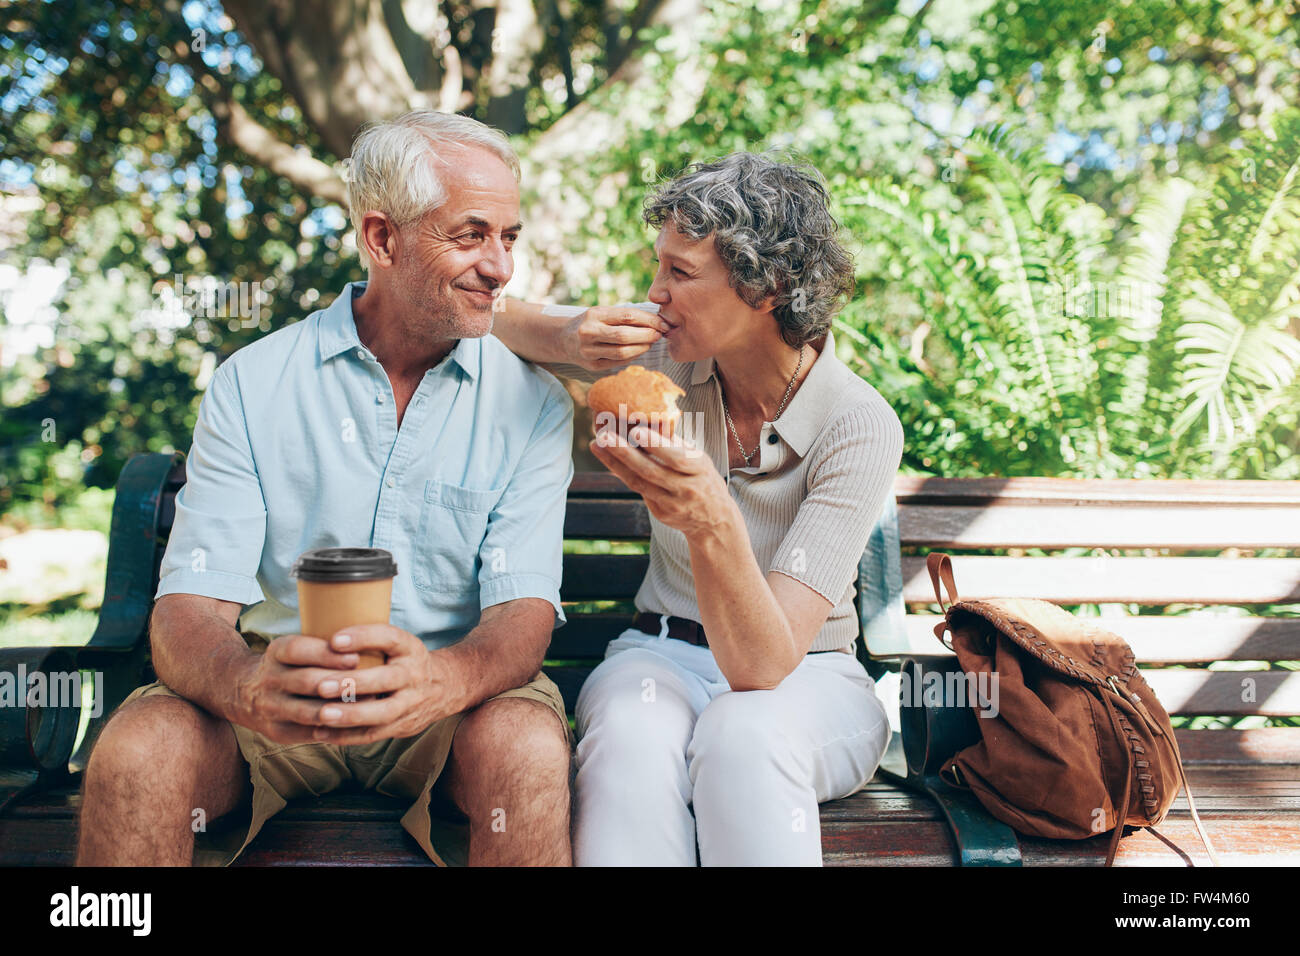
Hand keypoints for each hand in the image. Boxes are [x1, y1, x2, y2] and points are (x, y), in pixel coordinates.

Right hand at [230, 633, 363, 744]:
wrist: (243, 691)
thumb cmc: (288, 664)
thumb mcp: (295, 646)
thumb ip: (323, 645)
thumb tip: (370, 642)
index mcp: (277, 652)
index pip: (300, 650)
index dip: (328, 654)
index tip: (356, 657)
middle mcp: (270, 679)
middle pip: (307, 681)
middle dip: (340, 683)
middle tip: (372, 684)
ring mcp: (271, 707)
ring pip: (308, 711)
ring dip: (340, 710)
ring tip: (368, 705)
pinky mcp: (277, 731)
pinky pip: (308, 733)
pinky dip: (333, 730)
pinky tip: (355, 725)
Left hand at [304, 624, 460, 745]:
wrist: (446, 687)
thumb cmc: (405, 660)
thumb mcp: (399, 643)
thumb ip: (370, 641)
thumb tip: (322, 634)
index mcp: (409, 648)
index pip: (389, 638)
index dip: (363, 637)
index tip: (334, 640)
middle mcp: (413, 674)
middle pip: (386, 679)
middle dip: (352, 683)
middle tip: (320, 685)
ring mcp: (411, 703)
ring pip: (382, 712)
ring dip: (351, 715)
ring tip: (322, 715)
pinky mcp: (404, 726)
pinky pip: (374, 734)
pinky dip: (347, 735)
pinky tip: (322, 732)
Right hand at [565, 305, 671, 370]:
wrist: (563, 339)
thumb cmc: (591, 323)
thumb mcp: (602, 312)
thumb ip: (624, 316)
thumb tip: (656, 321)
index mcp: (594, 314)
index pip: (627, 316)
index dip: (649, 320)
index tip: (662, 323)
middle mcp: (589, 332)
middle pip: (625, 336)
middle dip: (647, 335)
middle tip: (659, 334)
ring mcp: (589, 351)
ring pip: (622, 352)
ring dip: (642, 348)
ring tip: (651, 343)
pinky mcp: (591, 366)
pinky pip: (618, 362)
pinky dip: (632, 357)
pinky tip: (639, 351)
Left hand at [590, 423, 738, 539]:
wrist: (715, 521)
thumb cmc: (703, 479)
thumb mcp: (699, 459)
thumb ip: (675, 443)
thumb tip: (651, 418)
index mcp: (698, 470)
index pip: (676, 457)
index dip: (656, 445)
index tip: (636, 431)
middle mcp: (685, 489)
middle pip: (651, 471)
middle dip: (625, 453)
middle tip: (604, 435)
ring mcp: (671, 504)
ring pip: (638, 483)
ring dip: (615, 463)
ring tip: (596, 444)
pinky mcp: (660, 513)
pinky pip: (639, 490)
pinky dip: (622, 473)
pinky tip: (608, 458)